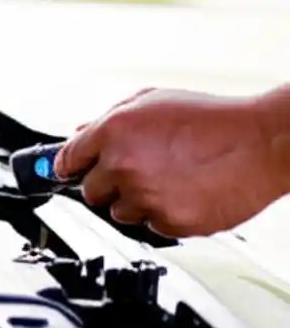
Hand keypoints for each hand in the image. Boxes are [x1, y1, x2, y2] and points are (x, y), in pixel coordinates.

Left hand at [54, 88, 289, 237]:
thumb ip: (111, 118)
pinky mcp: (169, 222)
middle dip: (108, 184)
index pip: (66, 159)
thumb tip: (80, 133)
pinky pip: (151, 226)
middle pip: (90, 192)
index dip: (70, 166)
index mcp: (114, 131)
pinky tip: (185, 192)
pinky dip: (163, 214)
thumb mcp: (153, 102)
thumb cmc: (213, 120)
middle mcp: (124, 165)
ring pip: (120, 212)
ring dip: (136, 201)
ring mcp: (146, 197)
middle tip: (136, 172)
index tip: (71, 172)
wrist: (261, 144)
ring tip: (169, 179)